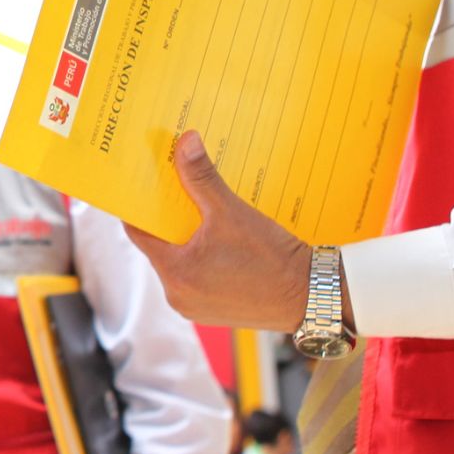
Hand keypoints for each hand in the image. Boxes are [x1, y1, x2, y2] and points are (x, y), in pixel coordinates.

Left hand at [123, 131, 312, 331]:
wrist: (314, 296)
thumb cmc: (273, 259)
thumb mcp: (232, 212)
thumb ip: (201, 177)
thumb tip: (185, 142)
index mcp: (175, 273)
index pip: (138, 231)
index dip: (139, 204)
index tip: (142, 182)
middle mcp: (178, 295)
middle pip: (159, 246)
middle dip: (168, 218)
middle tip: (175, 188)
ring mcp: (195, 307)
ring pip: (179, 261)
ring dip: (188, 238)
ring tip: (200, 211)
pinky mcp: (214, 311)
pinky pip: (197, 276)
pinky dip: (203, 256)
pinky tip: (219, 238)